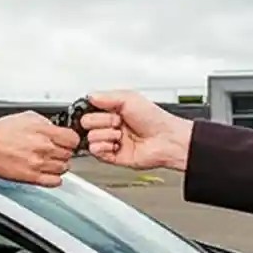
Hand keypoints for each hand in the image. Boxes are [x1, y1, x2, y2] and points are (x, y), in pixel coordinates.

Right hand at [0, 111, 79, 186]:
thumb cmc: (0, 132)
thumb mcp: (27, 117)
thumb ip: (46, 123)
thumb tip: (56, 128)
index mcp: (44, 132)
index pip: (73, 139)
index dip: (71, 140)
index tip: (67, 140)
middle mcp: (44, 149)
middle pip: (69, 154)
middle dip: (64, 151)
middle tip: (56, 150)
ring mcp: (38, 165)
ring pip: (64, 168)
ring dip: (59, 164)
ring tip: (49, 160)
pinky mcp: (31, 178)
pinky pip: (54, 181)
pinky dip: (55, 177)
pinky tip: (48, 171)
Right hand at [78, 90, 193, 170]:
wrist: (165, 140)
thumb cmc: (154, 119)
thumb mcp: (129, 98)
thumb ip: (106, 96)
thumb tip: (90, 96)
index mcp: (113, 111)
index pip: (88, 109)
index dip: (94, 110)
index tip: (103, 109)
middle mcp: (110, 126)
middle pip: (86, 123)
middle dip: (102, 121)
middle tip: (117, 122)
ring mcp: (110, 141)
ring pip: (90, 138)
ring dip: (106, 134)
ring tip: (120, 135)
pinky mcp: (112, 156)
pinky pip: (95, 152)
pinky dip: (104, 147)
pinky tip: (116, 144)